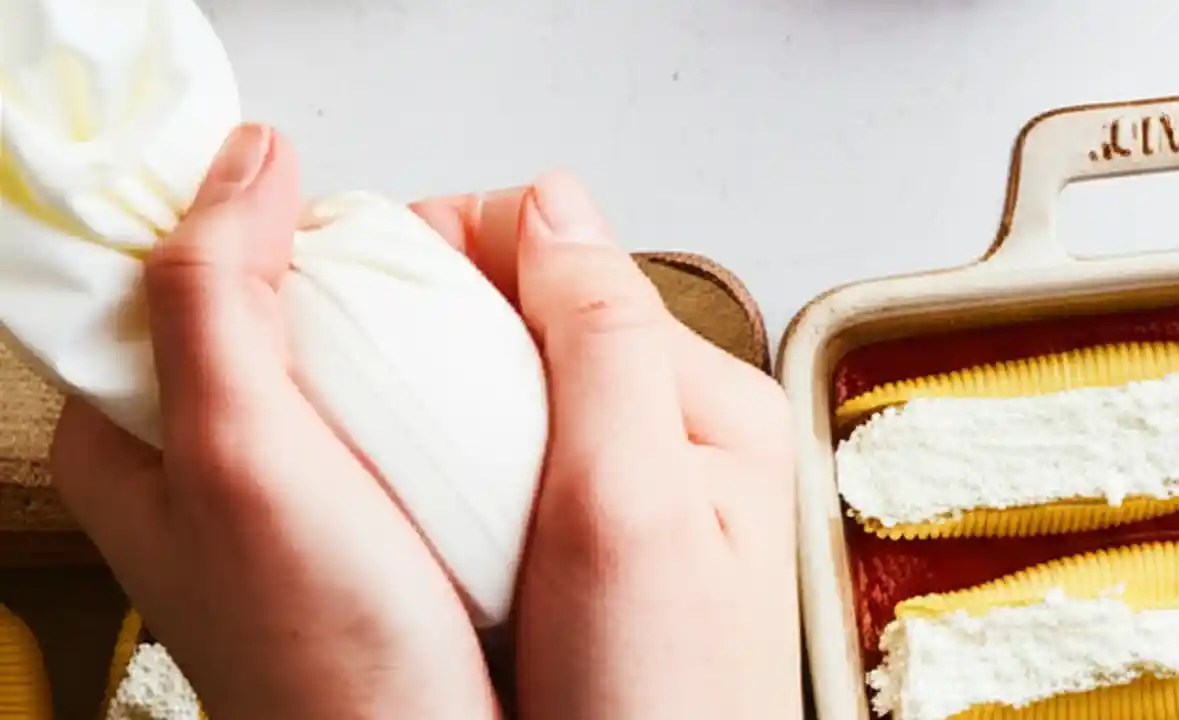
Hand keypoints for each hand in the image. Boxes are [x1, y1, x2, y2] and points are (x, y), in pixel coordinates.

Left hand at [51, 124, 499, 718]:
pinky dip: (424, 369)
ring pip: (329, 343)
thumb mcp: (241, 452)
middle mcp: (206, 451)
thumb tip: (244, 161)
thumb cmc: (320, 651)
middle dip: (331, 265)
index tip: (319, 202)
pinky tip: (465, 370)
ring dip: (387, 314)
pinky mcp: (361, 494)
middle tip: (411, 258)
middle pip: (255, 300)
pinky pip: (383, 395)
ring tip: (451, 305)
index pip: (159, 268)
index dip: (236, 215)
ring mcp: (289, 474)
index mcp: (133, 434)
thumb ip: (216, 298)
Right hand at [417, 174, 801, 718]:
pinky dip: (465, 439)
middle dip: (450, 312)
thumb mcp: (630, 507)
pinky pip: (522, 443)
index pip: (573, 258)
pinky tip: (428, 477)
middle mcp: (679, 425)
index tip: (375, 268)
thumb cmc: (663, 698)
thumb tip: (553, 200)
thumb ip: (602, 343)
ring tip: (387, 414)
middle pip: (544, 312)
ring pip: (524, 375)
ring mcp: (641, 475)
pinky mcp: (604, 525)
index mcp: (704, 396)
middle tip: (362, 354)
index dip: (467, 242)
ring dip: (453, 375)